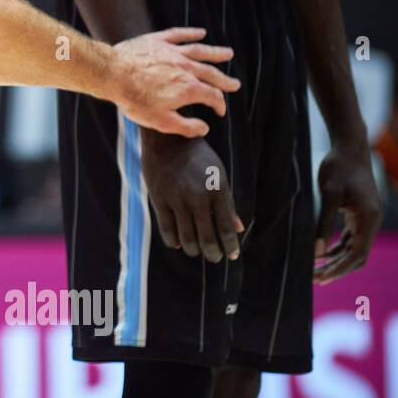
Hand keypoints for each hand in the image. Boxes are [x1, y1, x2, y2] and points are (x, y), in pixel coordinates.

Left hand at [110, 27, 239, 137]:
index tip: (219, 111)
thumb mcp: (161, 121)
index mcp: (189, 88)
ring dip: (216, 53)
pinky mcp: (157, 41)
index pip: (212, 96)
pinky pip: (178, 35)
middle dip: (224, 81)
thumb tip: (204, 128)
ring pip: (200, 51)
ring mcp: (172, 52)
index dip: (219, 105)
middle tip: (234, 84)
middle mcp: (186, 68)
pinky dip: (191, 33)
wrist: (112, 74)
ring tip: (228, 53)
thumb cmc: (134, 100)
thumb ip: (185, 126)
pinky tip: (200, 32)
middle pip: (211, 73)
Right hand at [142, 131, 242, 262]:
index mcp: (217, 190)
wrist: (168, 140)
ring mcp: (177, 199)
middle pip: (207, 237)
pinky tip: (179, 243)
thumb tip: (238, 228)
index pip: (227, 227)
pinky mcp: (159, 200)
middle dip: (213, 253)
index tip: (232, 255)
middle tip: (215, 258)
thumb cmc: (198, 158)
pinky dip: (174, 241)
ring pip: (187, 238)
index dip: (230, 246)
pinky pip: (167, 230)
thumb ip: (227, 203)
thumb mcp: (219, 175)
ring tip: (196, 251)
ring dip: (194, 250)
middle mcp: (198, 197)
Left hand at [313, 142, 381, 283]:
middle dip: (337, 269)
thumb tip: (317, 251)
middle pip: (357, 256)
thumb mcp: (329, 194)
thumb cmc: (338, 167)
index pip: (357, 255)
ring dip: (335, 261)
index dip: (339, 269)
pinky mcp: (358, 214)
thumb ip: (324, 223)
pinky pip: (349, 239)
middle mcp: (371, 221)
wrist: (348, 147)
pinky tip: (319, 254)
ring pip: (353, 249)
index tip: (320, 277)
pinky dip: (336, 248)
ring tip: (314, 272)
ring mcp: (366, 219)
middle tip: (313, 279)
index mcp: (369, 218)